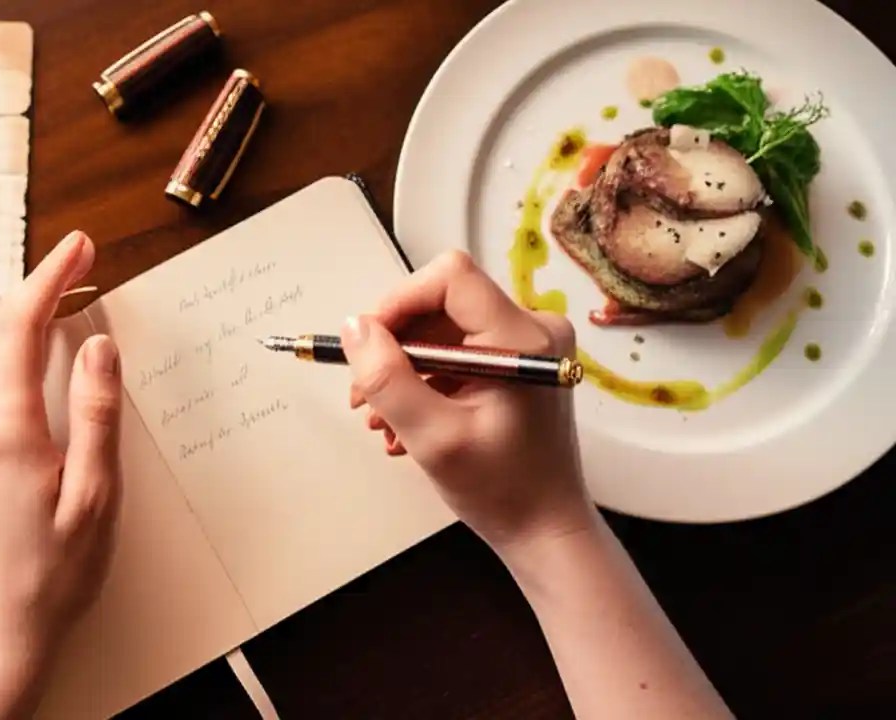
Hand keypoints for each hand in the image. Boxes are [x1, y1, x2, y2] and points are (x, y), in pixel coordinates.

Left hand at [0, 231, 121, 718]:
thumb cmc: (50, 574)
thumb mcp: (94, 495)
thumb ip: (96, 414)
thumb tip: (98, 347)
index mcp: (5, 426)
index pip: (21, 323)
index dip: (52, 275)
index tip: (80, 245)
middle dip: (33, 284)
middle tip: (78, 263)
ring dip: (11, 311)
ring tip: (56, 299)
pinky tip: (26, 354)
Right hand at [340, 250, 591, 551]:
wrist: (545, 529)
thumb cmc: (503, 491)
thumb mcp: (433, 438)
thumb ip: (388, 379)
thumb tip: (355, 328)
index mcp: (523, 339)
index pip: (449, 277)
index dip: (399, 301)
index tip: (367, 343)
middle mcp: (533, 330)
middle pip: (440, 303)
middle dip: (393, 346)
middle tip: (363, 393)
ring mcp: (525, 346)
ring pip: (441, 328)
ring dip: (402, 369)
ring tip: (382, 418)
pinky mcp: (516, 362)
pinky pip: (455, 350)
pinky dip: (423, 380)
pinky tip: (407, 421)